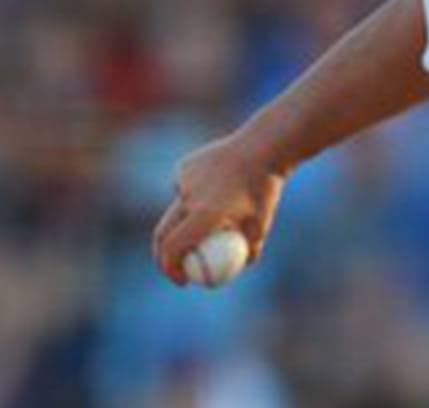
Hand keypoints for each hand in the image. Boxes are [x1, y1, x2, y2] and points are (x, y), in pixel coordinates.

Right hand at [152, 133, 287, 285]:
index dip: (171, 269)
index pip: (174, 248)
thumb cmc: (265, 189)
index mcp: (206, 213)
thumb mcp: (262, 225)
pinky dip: (194, 196)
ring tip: (222, 202)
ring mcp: (183, 180)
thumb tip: (238, 268)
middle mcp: (189, 197)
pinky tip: (218, 183)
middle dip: (163, 255)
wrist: (263, 148)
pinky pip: (183, 190)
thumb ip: (249, 250)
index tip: (182, 281)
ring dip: (187, 219)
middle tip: (176, 265)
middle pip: (163, 233)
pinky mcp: (182, 168)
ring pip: (176, 210)